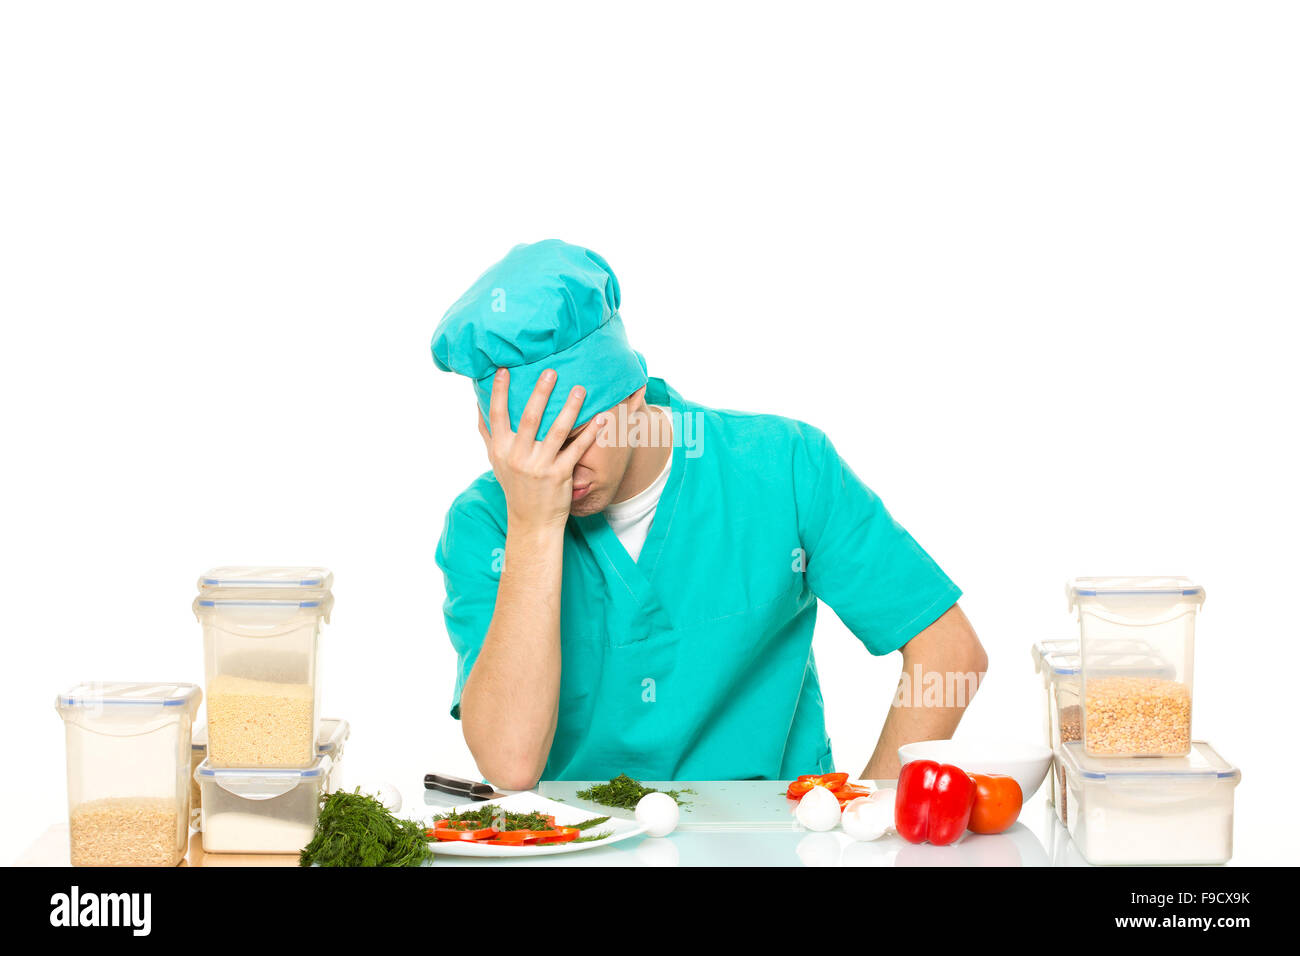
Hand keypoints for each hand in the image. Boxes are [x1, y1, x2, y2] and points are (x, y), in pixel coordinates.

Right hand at [477, 367, 602, 532]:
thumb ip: (489, 433)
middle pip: (530, 418)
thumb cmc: (515, 485)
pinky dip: (590, 433)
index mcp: (501, 449)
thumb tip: (478, 403)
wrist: (531, 521)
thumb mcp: (496, 461)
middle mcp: (518, 456)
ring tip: (580, 389)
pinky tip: (600, 418)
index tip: (504, 370)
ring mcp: (539, 466)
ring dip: (570, 408)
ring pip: (557, 431)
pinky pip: (577, 449)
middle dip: (540, 393)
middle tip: (551, 371)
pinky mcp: (560, 475)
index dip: (499, 392)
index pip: (497, 415)